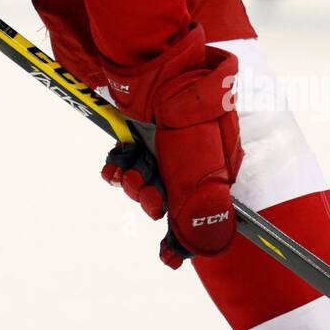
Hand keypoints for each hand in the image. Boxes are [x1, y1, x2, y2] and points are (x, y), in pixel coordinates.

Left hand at [100, 30, 242, 260]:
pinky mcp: (140, 134)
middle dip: (152, 203)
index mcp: (214, 172)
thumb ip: (202, 211)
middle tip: (147, 194)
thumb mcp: (201, 172)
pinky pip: (125, 161)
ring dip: (132, 184)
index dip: (185, 240)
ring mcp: (164, 147)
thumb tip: (206, 249)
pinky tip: (115, 163)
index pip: (202, 217)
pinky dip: (118, 165)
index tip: (169, 258)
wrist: (159, 71)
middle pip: (168, 202)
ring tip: (128, 171)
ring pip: (143, 183)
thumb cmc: (186, 120)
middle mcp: (190, 161)